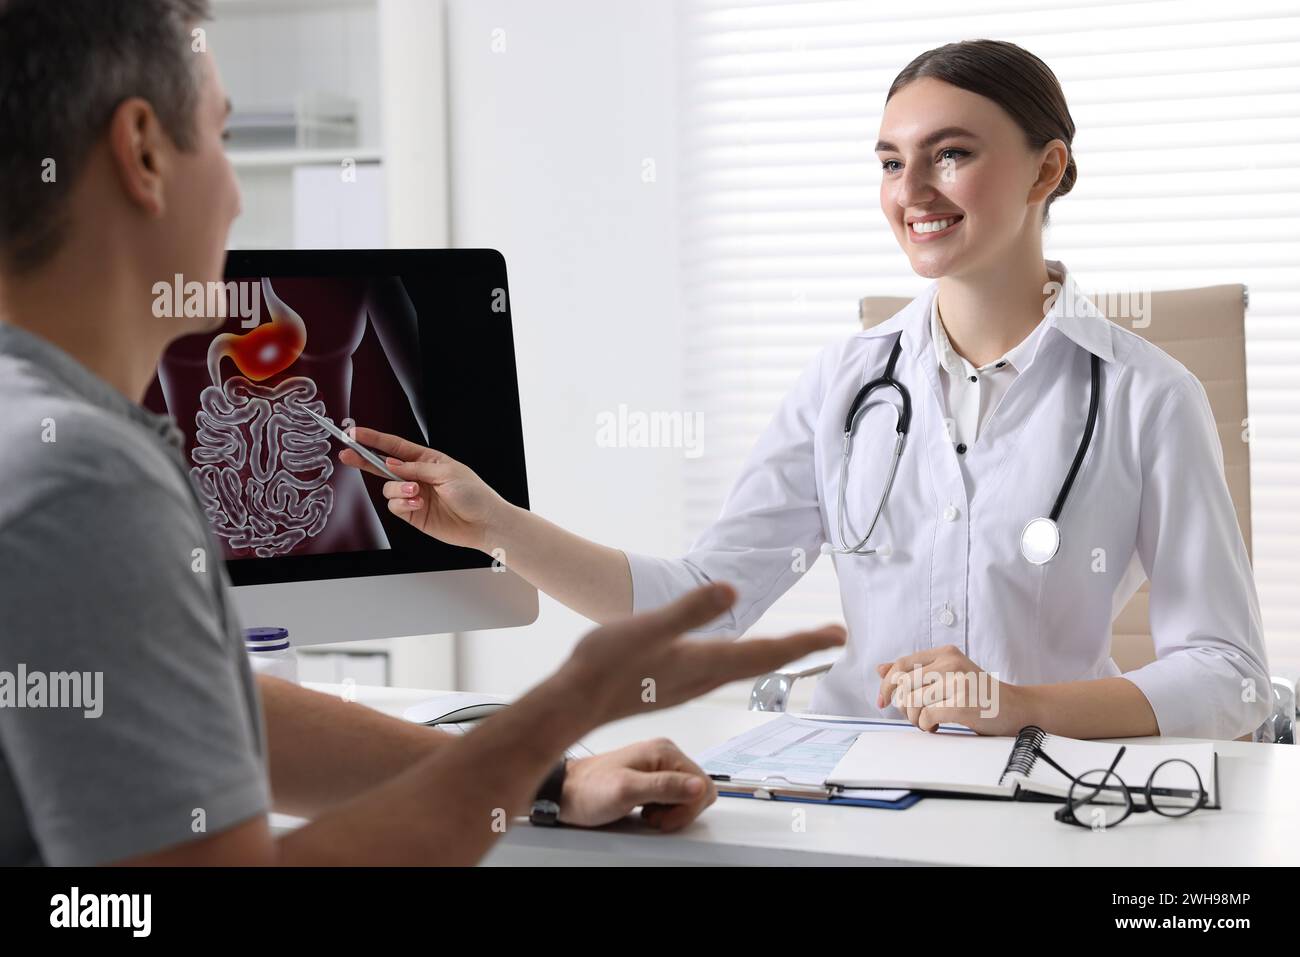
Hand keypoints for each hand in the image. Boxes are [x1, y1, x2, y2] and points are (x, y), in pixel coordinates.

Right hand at [338, 426, 507, 551]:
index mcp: (427, 459)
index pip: (394, 446)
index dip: (374, 439)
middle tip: (347, 454)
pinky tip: (417, 505)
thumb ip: (416, 468)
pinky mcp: (412, 513)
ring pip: (388, 488)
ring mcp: (413, 495)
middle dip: (364, 459)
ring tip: (416, 493)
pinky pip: (394, 506)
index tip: (355, 433)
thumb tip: (391, 463)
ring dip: (398, 488)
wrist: (484, 523)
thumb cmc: (474, 494)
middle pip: (382, 465)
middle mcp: (417, 476)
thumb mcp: (447, 472)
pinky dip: (402, 504)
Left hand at [558, 739, 716, 830]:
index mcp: (664, 752)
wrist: (565, 793)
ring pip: (687, 796)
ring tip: (647, 813)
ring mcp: (658, 766)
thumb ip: (664, 787)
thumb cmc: (588, 790)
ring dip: (672, 812)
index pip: (703, 784)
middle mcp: (664, 755)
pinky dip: (664, 810)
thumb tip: (697, 786)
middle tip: (654, 817)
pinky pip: (674, 798)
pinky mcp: (652, 778)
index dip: (688, 808)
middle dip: (681, 811)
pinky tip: (646, 811)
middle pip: (698, 790)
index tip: (665, 818)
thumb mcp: (626, 790)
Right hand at [562, 581, 846, 724]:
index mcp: (706, 660)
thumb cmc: (606, 665)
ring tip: (793, 644)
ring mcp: (689, 684)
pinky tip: (733, 655)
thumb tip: (730, 590)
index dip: (806, 641)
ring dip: (773, 654)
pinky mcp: (673, 685)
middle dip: (798, 647)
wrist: (575, 701)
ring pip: (743, 668)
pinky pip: (722, 671)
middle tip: (830, 635)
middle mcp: (705, 677)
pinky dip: (743, 660)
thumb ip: (689, 610)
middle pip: (764, 661)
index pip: (768, 651)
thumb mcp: (648, 628)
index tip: (838, 633)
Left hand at [875, 644, 1028, 734]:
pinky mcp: (962, 703)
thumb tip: (881, 669)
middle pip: (903, 686)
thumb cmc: (979, 694)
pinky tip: (938, 726)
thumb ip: (915, 671)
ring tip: (928, 721)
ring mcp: (957, 682)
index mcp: (945, 653)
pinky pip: (926, 717)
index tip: (882, 701)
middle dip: (903, 706)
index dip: (886, 685)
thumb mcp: (947, 675)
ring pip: (913, 703)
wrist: (1016, 708)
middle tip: (915, 715)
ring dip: (915, 719)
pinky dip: (927, 726)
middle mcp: (950, 663)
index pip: (901, 665)